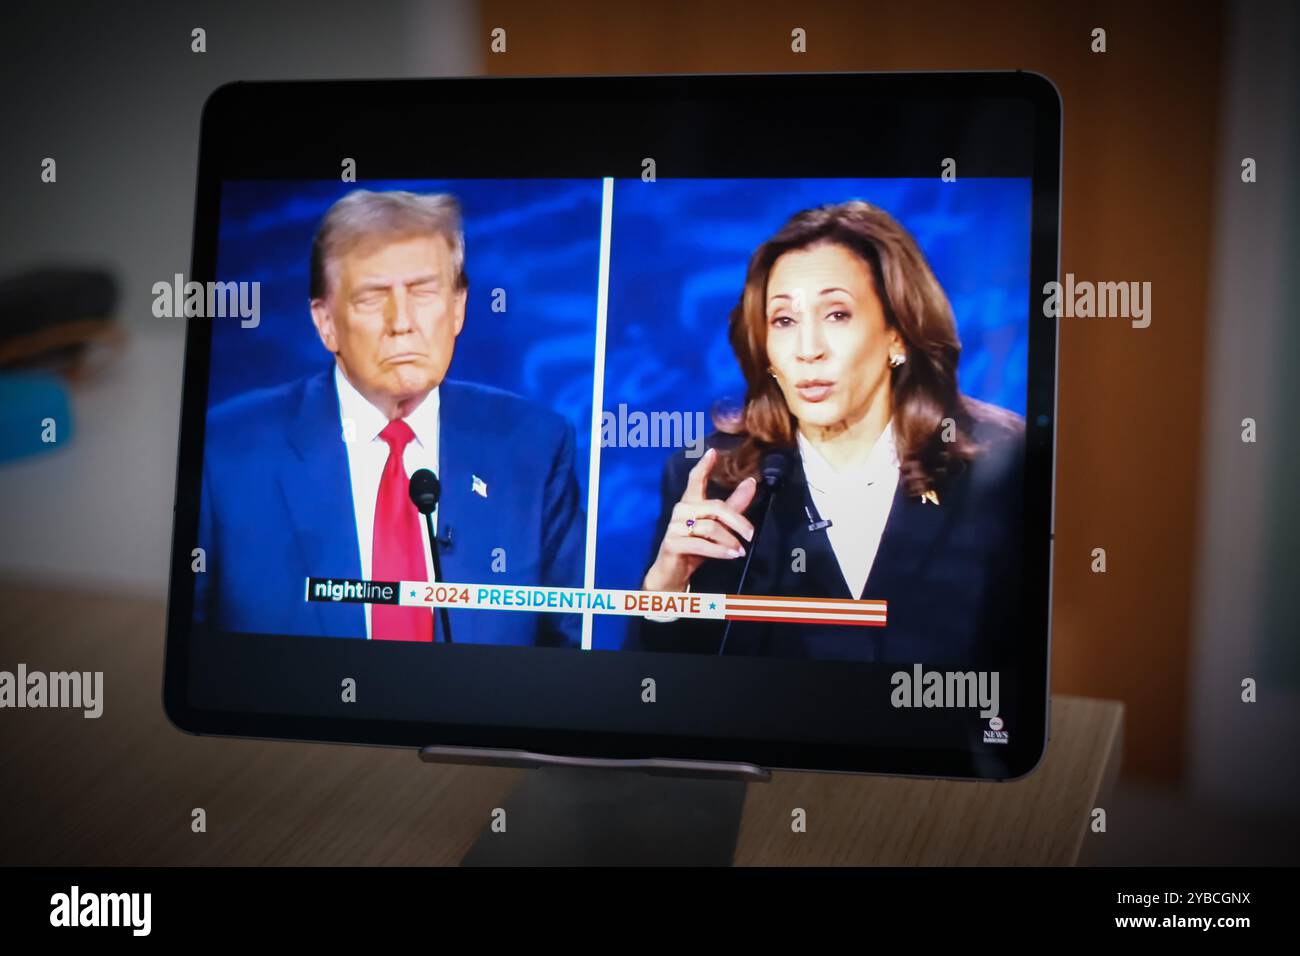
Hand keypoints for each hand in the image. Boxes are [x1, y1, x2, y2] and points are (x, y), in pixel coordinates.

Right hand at [642, 447, 757, 592]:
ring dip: (729, 540)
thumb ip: (733, 506)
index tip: (712, 452)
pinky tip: (731, 555)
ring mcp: (675, 527)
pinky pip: (702, 544)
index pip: (696, 480)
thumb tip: (751, 483)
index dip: (704, 466)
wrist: (673, 573)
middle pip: (715, 507)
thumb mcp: (717, 527)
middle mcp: (681, 510)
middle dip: (737, 521)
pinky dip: (720, 550)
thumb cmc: (694, 548)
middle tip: (750, 534)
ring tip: (739, 550)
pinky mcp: (673, 543)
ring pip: (710, 527)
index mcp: (690, 502)